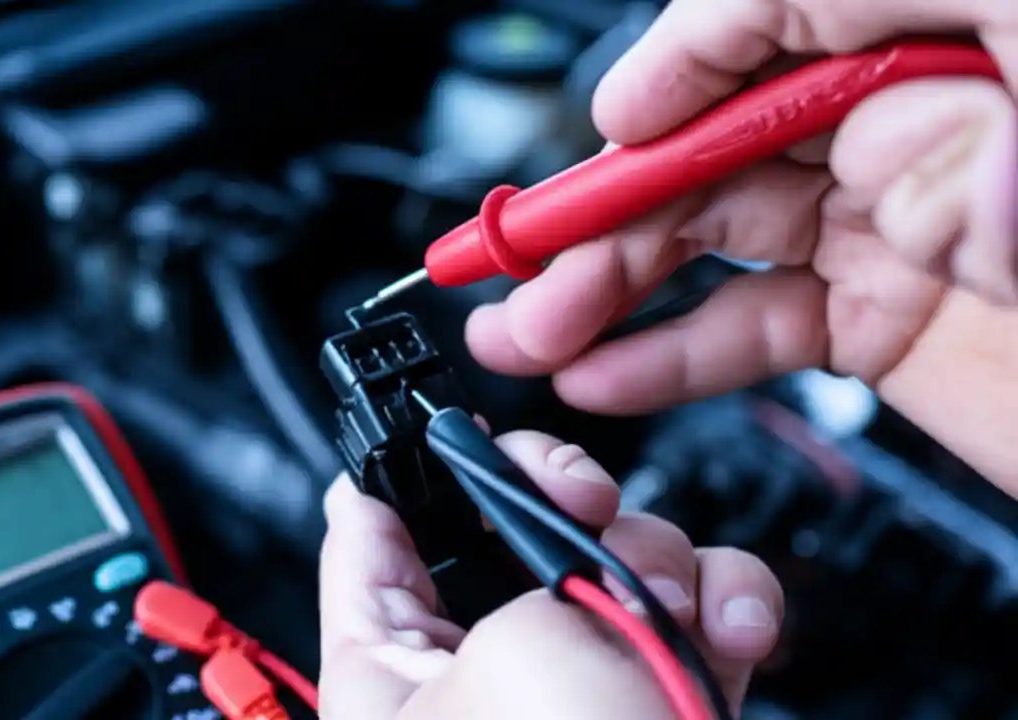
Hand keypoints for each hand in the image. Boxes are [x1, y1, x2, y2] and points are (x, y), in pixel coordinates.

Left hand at [317, 431, 782, 718]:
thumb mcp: (510, 667)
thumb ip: (461, 573)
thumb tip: (351, 506)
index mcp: (393, 666)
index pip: (368, 535)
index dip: (399, 466)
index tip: (436, 422)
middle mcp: (483, 665)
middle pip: (510, 517)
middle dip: (562, 494)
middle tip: (581, 505)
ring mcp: (582, 677)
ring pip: (620, 551)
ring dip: (659, 557)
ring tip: (665, 607)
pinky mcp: (666, 691)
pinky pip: (698, 607)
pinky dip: (726, 604)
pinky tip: (727, 633)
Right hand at [466, 1, 1017, 490]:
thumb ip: (962, 130)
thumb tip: (866, 152)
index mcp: (968, 23)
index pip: (787, 6)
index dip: (686, 59)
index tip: (622, 129)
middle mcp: (919, 110)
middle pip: (727, 132)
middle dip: (614, 207)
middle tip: (531, 263)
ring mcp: (897, 218)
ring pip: (722, 235)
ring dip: (611, 289)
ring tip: (532, 334)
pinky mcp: (884, 313)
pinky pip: (759, 324)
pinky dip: (673, 357)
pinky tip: (608, 376)